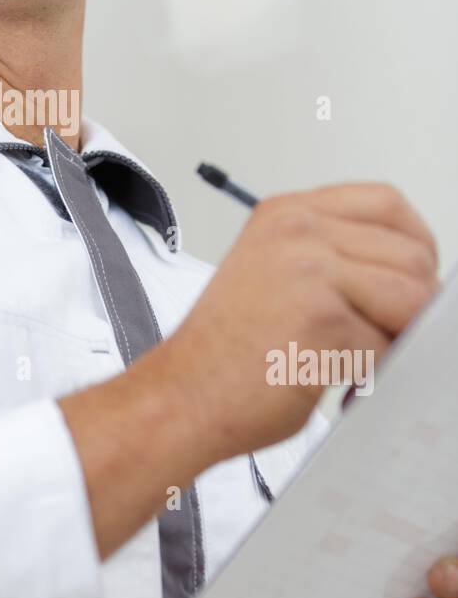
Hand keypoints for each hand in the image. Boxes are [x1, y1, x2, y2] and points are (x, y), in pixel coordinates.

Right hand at [166, 182, 438, 460]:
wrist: (184, 394)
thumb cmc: (226, 347)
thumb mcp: (274, 268)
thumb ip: (335, 254)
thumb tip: (411, 271)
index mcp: (288, 212)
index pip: (387, 204)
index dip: (412, 246)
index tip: (405, 280)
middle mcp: (299, 231)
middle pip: (412, 254)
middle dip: (408, 304)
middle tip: (375, 333)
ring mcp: (311, 271)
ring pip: (411, 300)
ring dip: (392, 337)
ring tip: (349, 353)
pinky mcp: (325, 320)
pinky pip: (387, 346)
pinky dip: (367, 372)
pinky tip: (326, 372)